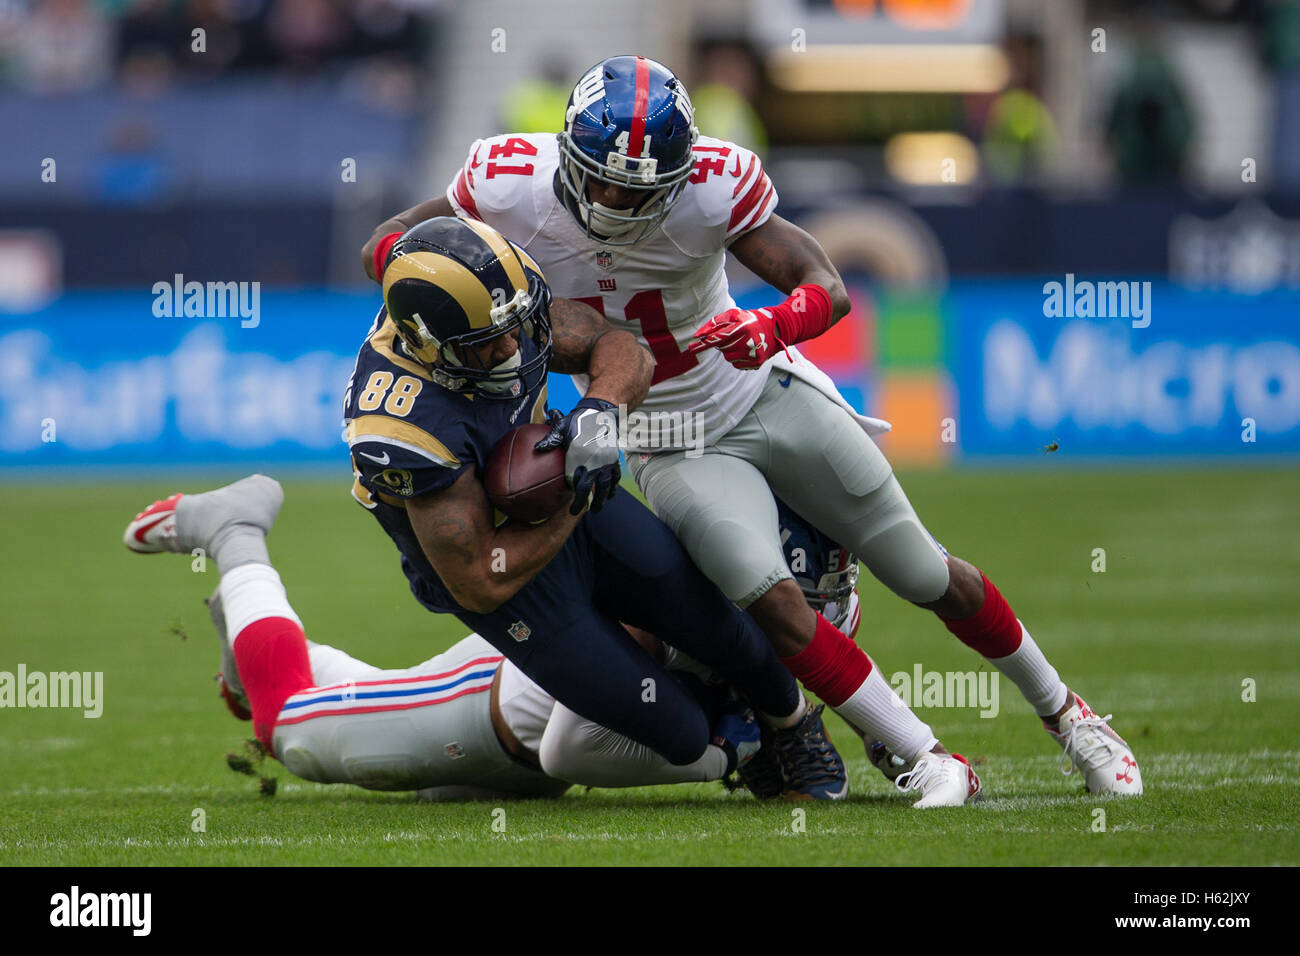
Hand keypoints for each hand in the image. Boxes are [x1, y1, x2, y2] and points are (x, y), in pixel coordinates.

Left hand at [535, 398, 620, 513]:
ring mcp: (607, 463)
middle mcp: (596, 463)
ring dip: (602, 498)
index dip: (577, 500)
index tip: (572, 510)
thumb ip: (551, 439)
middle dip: (590, 503)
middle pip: (593, 489)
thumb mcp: (562, 427)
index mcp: (582, 458)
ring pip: (606, 485)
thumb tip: (537, 449)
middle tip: (584, 512)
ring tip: (598, 508)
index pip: (579, 485)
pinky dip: (613, 487)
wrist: (600, 413)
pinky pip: (615, 477)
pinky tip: (610, 494)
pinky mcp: (614, 460)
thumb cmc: (578, 421)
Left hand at [687, 307, 780, 368]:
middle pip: (721, 348)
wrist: (774, 330)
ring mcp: (752, 354)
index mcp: (741, 328)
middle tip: (733, 335)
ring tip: (741, 342)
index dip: (703, 344)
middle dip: (722, 343)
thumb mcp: (733, 315)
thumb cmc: (749, 320)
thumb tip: (698, 335)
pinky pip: (736, 364)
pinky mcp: (756, 363)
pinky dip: (737, 357)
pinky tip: (745, 350)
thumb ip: (715, 323)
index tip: (690, 348)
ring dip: (729, 350)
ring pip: (728, 357)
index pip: (717, 338)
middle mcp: (748, 342)